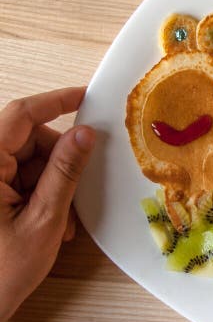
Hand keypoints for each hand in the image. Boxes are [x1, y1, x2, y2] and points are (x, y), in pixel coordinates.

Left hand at [0, 88, 94, 321]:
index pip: (20, 115)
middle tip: (78, 191)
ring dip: (50, 184)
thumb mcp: (43, 220)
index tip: (86, 96)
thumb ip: (65, 173)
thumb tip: (86, 134)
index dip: (55, 101)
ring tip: (62, 222)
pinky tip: (48, 224)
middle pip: (26, 140)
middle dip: (58, 161)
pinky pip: (17, 180)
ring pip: (26, 161)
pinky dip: (38, 195)